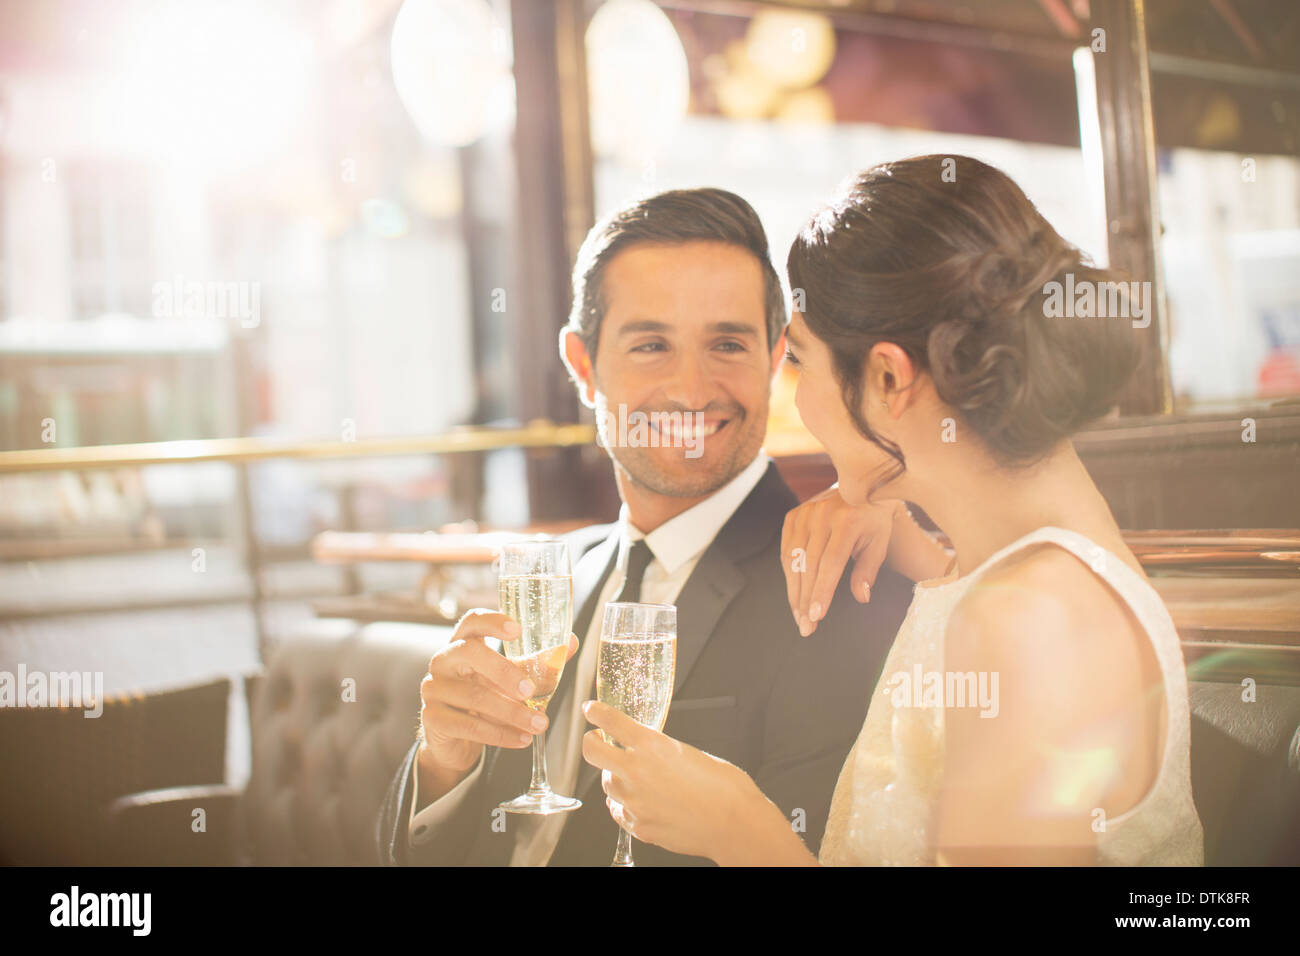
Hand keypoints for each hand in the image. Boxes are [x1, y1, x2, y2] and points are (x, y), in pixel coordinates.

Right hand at [416, 609, 577, 802]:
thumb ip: (537, 662)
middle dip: (504, 671)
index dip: (492, 622)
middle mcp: (444, 660)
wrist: (455, 738)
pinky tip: (521, 739)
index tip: (517, 630)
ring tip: (539, 724)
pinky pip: (468, 726)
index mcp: (463, 642)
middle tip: (530, 690)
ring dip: (511, 713)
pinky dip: (499, 735)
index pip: (472, 621)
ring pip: (474, 697)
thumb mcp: (510, 677)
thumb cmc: (485, 695)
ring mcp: (433, 688)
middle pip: (470, 653)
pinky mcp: (432, 718)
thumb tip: (569, 643)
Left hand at [581, 700, 806, 864]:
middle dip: (591, 743)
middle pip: (593, 752)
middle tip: (597, 741)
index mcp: (653, 746)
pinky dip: (623, 804)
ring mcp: (635, 801)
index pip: (611, 721)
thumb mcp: (690, 753)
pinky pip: (618, 811)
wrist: (735, 824)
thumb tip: (650, 751)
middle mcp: (638, 772)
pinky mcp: (639, 826)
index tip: (590, 710)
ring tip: (631, 776)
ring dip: (614, 776)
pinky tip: (635, 801)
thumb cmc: (724, 787)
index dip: (596, 712)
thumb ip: (662, 751)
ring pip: (606, 783)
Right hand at [781, 486, 901, 635]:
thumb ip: (868, 571)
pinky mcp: (793, 515)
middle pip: (808, 565)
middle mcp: (822, 515)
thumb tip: (862, 597)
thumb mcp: (879, 544)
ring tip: (798, 615)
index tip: (816, 615)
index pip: (830, 563)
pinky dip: (788, 573)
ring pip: (793, 560)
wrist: (860, 486)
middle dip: (805, 599)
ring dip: (794, 591)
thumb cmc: (873, 520)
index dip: (822, 591)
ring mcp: (805, 513)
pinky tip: (794, 592)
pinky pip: (786, 549)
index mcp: (848, 521)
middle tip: (806, 626)